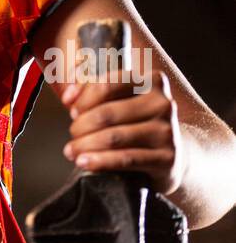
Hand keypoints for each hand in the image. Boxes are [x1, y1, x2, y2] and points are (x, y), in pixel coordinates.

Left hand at [60, 64, 183, 195]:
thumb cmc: (136, 122)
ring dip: (85, 145)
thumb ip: (92, 90)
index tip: (71, 110)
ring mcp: (167, 131)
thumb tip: (68, 95)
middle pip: (107, 113)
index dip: (82, 98)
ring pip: (114, 137)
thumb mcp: (120, 100)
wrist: (173, 155)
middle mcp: (162, 103)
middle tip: (73, 134)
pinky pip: (125, 159)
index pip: (106, 84)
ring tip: (71, 151)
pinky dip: (100, 161)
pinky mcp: (167, 158)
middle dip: (81, 125)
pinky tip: (84, 162)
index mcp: (150, 80)